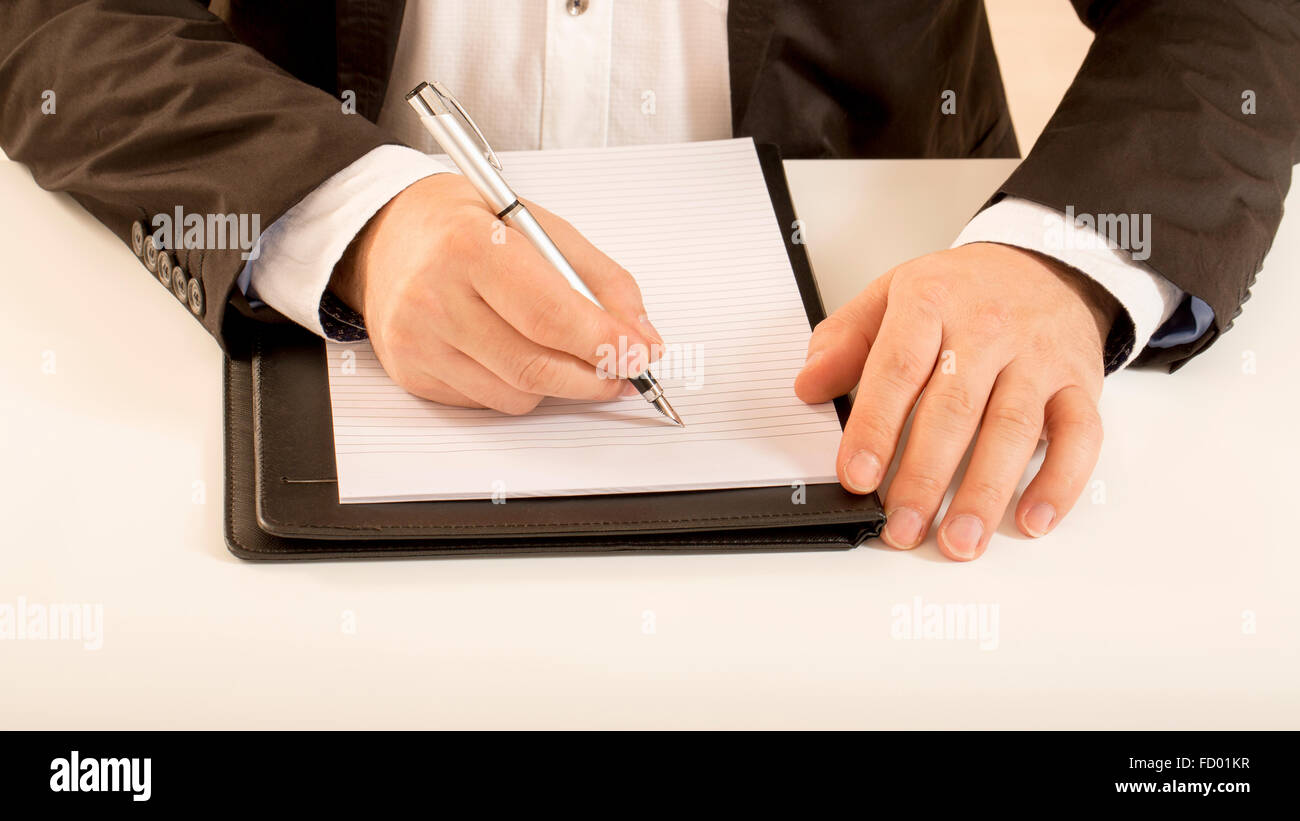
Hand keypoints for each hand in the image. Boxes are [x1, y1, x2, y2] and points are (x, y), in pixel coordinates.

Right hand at [329, 173, 661, 413]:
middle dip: (594, 376)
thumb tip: (640, 336)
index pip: (549, 315)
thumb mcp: (541, 226)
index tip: (640, 354)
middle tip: (624, 370)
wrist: (387, 234)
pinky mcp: (412, 372)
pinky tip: (511, 350)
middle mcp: (434, 296)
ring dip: (557, 383)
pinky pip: (489, 401)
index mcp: (469, 245)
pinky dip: (519, 385)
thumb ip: (600, 279)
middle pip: (534, 365)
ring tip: (560, 349)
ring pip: (517, 394)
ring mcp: (418, 340)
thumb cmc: (467, 225)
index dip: (602, 342)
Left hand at [795, 242, 1119, 560]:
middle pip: (954, 409)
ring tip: (959, 540)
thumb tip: (808, 385)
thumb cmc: (961, 292)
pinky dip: (1060, 482)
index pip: (898, 369)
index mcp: (932, 303)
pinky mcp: (1080, 383)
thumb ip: (845, 341)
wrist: (1044, 264)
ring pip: (1014, 429)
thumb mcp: (891, 295)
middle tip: (903, 527)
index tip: (858, 477)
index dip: (876, 428)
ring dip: (985, 493)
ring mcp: (1038, 358)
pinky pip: (1080, 436)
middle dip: (925, 476)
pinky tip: (1032, 520)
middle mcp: (988, 329)